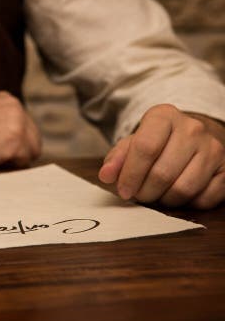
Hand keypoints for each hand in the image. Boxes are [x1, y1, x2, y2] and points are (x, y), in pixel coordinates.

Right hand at [0, 91, 41, 169]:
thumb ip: (0, 121)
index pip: (27, 130)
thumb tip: (19, 141)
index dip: (10, 144)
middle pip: (34, 141)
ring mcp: (17, 123)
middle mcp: (16, 106)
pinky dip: (8, 167)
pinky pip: (24, 163)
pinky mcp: (15, 141)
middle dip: (17, 152)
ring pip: (32, 153)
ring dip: (13, 160)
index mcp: (8, 99)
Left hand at [98, 105, 224, 208]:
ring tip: (156, 194)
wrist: (191, 137)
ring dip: (164, 200)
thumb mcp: (132, 143)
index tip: (123, 190)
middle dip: (145, 192)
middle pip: (162, 173)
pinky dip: (186, 204)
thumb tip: (106, 176)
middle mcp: (192, 129)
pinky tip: (176, 194)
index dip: (130, 175)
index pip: (145, 148)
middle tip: (138, 195)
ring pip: (184, 189)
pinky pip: (204, 199)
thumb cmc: (156, 142)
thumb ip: (116, 159)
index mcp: (164, 116)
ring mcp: (213, 148)